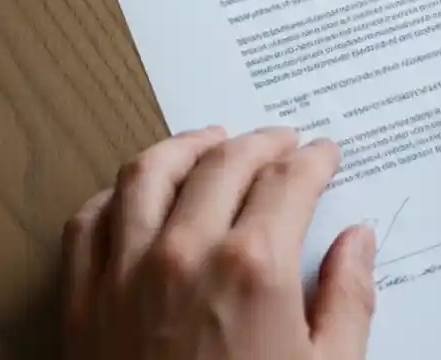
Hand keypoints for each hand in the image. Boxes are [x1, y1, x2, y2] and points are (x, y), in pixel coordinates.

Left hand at [61, 127, 376, 359]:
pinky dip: (118, 191)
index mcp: (255, 268)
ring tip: (211, 140)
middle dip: (261, 142)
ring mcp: (124, 270)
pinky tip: (137, 190)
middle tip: (281, 140)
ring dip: (187, 145)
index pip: (290, 181)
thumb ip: (349, 300)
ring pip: (150, 171)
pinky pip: (92, 217)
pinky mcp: (81, 297)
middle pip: (226, 163)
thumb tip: (358, 242)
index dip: (314, 160)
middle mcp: (185, 252)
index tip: (324, 154)